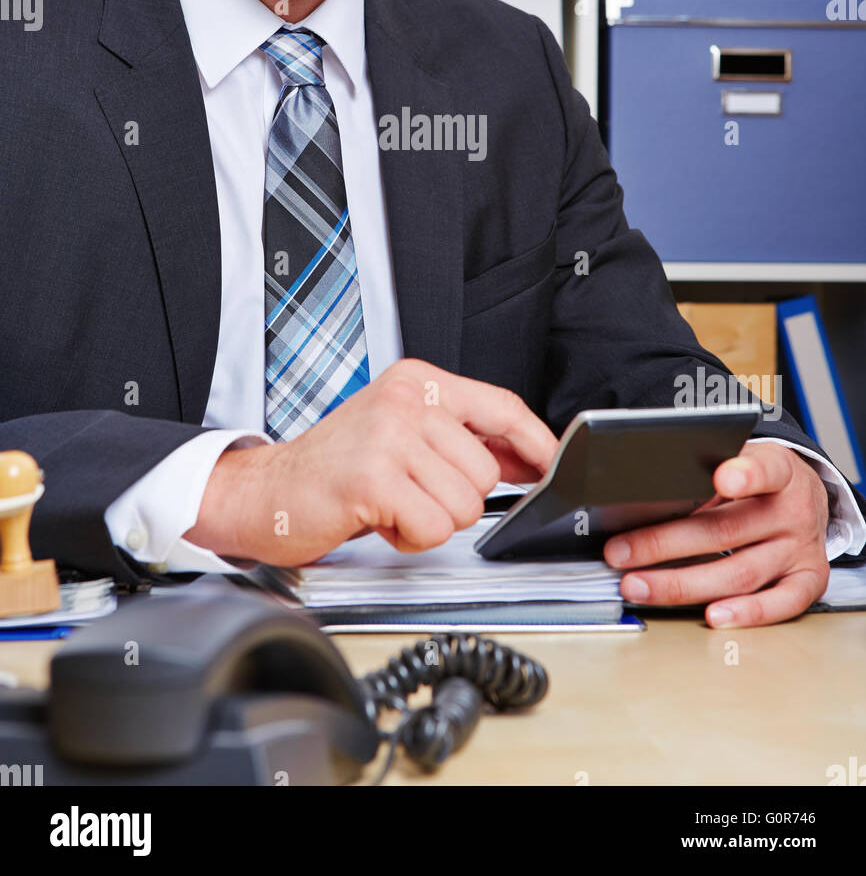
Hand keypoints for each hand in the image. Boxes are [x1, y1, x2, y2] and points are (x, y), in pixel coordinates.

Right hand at [187, 358, 557, 565]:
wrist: (267, 492)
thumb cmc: (335, 467)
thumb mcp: (402, 434)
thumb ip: (462, 439)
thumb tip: (525, 458)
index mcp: (415, 381)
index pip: (500, 405)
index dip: (535, 440)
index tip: (554, 463)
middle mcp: (405, 399)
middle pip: (486, 470)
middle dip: (455, 499)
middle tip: (410, 493)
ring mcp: (389, 435)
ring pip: (464, 504)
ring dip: (431, 520)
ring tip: (392, 503)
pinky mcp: (374, 477)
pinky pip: (432, 528)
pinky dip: (410, 537)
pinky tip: (379, 518)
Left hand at [602, 442, 830, 626]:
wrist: (804, 496)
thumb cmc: (760, 479)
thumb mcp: (738, 460)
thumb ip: (704, 475)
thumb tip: (642, 500)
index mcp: (779, 470)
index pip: (765, 469)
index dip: (745, 474)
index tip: (722, 478)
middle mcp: (793, 511)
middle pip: (726, 530)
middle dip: (664, 544)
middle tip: (621, 552)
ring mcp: (801, 548)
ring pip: (740, 573)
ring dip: (682, 584)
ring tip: (640, 586)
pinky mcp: (809, 580)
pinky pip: (779, 604)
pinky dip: (745, 613)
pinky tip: (711, 615)